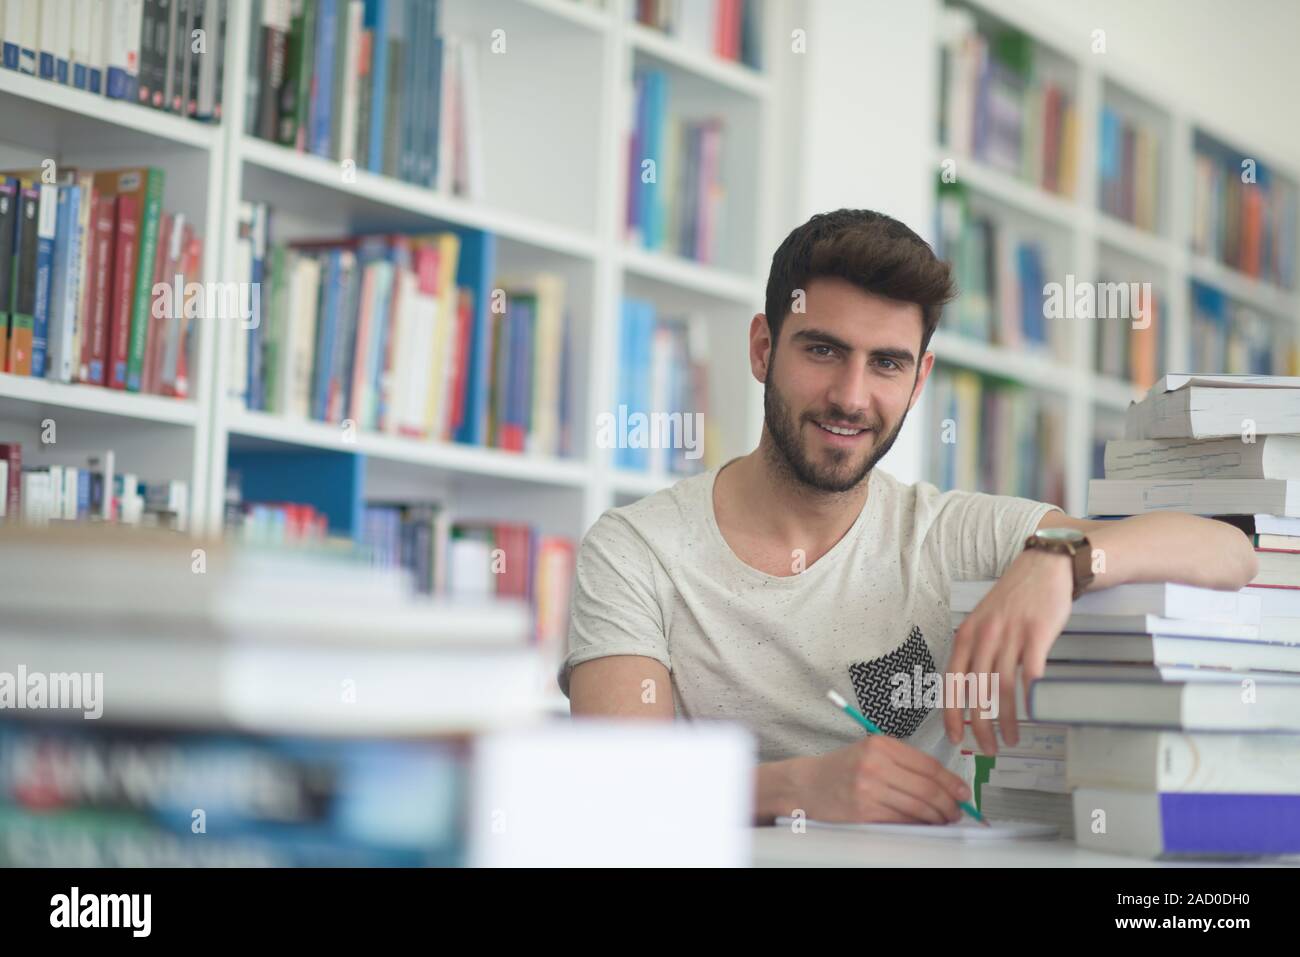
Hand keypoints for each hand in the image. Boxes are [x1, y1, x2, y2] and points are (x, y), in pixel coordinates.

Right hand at [787, 735, 971, 823]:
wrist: (806, 784)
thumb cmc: (841, 768)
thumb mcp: (870, 751)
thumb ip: (902, 762)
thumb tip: (942, 783)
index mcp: (879, 745)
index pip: (927, 764)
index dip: (951, 781)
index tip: (963, 791)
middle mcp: (874, 765)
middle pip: (926, 788)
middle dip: (948, 803)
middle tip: (957, 810)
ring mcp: (868, 789)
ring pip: (917, 807)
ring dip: (937, 817)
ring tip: (944, 819)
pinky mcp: (863, 812)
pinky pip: (901, 820)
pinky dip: (917, 824)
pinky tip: (923, 824)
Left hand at [942, 549, 1073, 754]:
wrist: (1044, 568)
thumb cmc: (1014, 599)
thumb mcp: (983, 621)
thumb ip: (975, 650)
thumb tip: (969, 689)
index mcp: (966, 634)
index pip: (952, 680)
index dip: (952, 712)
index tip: (955, 736)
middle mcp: (984, 635)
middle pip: (977, 690)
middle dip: (980, 725)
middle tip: (987, 748)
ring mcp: (1010, 634)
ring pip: (1003, 687)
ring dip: (1006, 719)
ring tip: (1011, 739)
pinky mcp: (1037, 633)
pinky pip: (1031, 673)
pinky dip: (1030, 698)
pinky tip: (1033, 715)